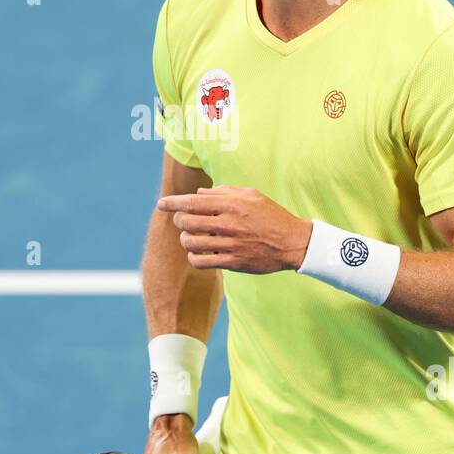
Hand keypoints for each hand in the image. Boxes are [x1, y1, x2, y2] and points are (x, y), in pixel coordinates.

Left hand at [157, 185, 312, 273]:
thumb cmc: (271, 216)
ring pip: (190, 243)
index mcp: (232, 204)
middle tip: (183, 222)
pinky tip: (198, 254)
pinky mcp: (232, 262)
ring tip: (190, 237)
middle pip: (187, 222)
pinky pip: (201, 261)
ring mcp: (230, 244)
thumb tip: (199, 193)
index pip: (192, 202)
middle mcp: (228, 223)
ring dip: (186, 239)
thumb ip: (224, 191)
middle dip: (179, 221)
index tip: (161, 204)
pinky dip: (194, 257)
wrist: (292, 243)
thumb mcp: (251, 195)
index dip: (172, 203)